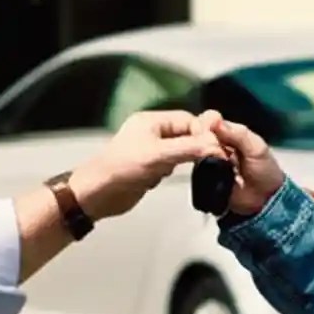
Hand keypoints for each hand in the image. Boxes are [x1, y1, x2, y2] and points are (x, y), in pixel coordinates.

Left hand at [69, 110, 225, 220]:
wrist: (97, 194)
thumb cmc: (119, 169)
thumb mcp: (158, 156)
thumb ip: (188, 149)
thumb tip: (215, 146)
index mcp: (151, 121)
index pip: (188, 120)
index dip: (203, 132)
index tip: (216, 147)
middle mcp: (152, 133)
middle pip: (186, 134)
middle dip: (198, 146)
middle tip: (212, 158)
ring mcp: (151, 151)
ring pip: (181, 150)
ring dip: (188, 159)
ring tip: (192, 168)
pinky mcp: (150, 167)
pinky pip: (173, 164)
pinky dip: (177, 170)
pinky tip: (172, 176)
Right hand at [195, 110, 286, 215]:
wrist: (265, 200)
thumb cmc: (265, 171)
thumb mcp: (257, 148)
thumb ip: (239, 134)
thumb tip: (216, 120)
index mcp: (230, 133)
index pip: (211, 120)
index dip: (206, 122)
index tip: (204, 127)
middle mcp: (216, 144)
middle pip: (199, 134)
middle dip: (202, 138)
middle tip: (211, 148)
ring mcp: (209, 160)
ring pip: (194, 150)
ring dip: (199, 152)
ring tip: (211, 160)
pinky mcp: (204, 177)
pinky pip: (195, 168)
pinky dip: (198, 167)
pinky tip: (204, 168)